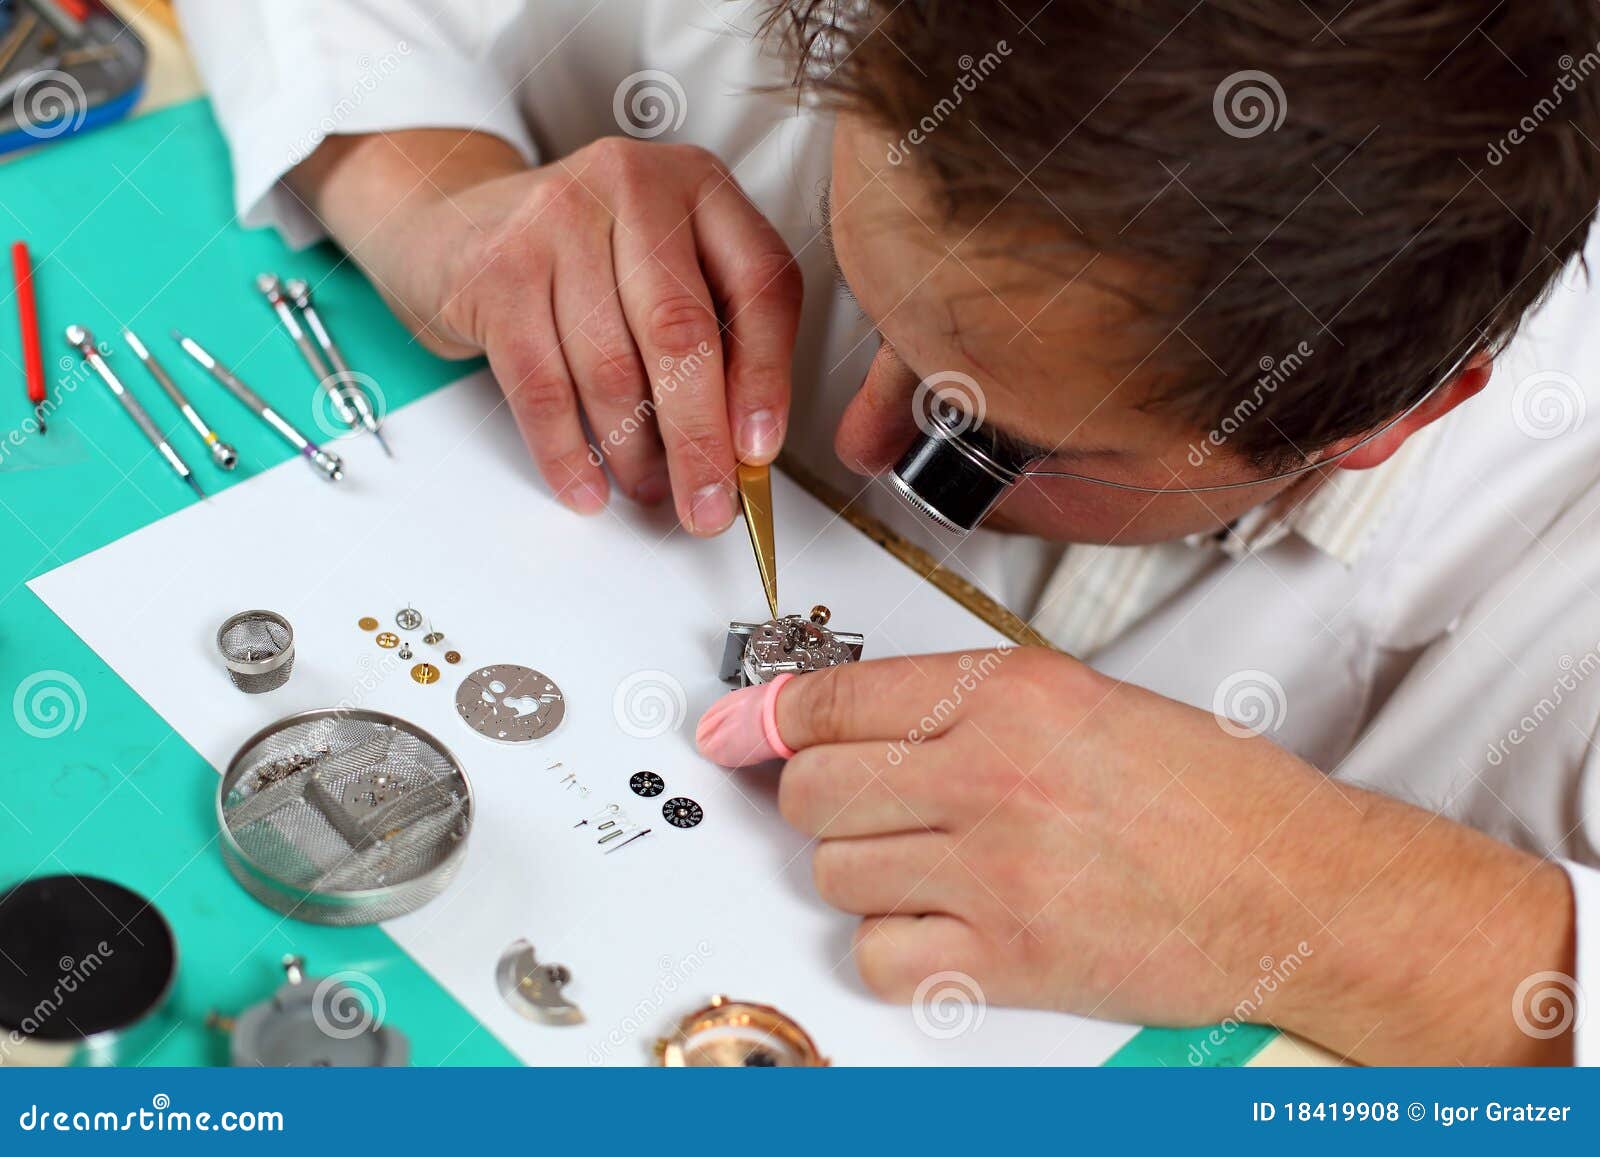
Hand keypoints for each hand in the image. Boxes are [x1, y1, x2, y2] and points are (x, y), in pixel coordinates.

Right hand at [290, 130, 802, 533]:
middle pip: (680, 333)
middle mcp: (633, 186)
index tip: (760, 450)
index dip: (766, 379)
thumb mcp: (666, 268)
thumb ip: (716, 334)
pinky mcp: (497, 268)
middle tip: (709, 505)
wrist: (455, 221)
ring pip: (611, 366)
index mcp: (700, 185)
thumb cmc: (583, 257)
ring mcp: (557, 218)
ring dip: (635, 452)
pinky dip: (567, 453)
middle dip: (699, 439)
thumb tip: (742, 444)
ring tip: (651, 490)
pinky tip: (587, 487)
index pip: (759, 285)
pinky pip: (541, 386)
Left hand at [750, 648, 1574, 1062]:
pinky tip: (935, 924)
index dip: (768, 716)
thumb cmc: (1210, 795)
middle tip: (856, 802)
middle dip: (817, 797)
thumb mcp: (1086, 701)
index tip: (735, 731)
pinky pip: (878, 955)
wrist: (1297, 889)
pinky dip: (889, 945)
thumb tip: (844, 718)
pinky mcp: (1009, 961)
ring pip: (836, 871)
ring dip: (861, 869)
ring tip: (925, 862)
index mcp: (1013, 695)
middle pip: (816, 789)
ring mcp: (996, 874)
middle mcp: (994, 776)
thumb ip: (959, 704)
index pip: (836, 700)